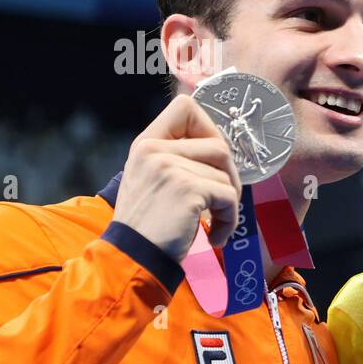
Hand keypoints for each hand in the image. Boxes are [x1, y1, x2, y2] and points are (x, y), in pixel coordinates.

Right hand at [112, 95, 241, 261]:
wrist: (132, 257)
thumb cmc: (148, 224)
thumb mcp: (150, 179)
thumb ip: (176, 157)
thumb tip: (220, 147)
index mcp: (147, 143)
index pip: (185, 107)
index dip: (209, 128)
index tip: (212, 158)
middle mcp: (155, 150)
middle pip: (219, 145)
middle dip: (230, 175)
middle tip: (224, 201)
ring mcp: (170, 167)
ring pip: (226, 175)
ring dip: (230, 203)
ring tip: (215, 223)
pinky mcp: (187, 189)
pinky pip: (229, 197)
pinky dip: (230, 220)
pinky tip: (215, 235)